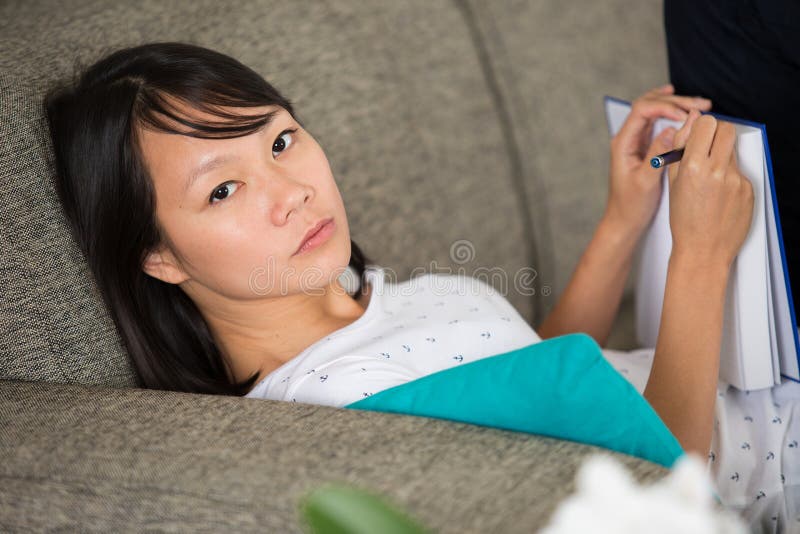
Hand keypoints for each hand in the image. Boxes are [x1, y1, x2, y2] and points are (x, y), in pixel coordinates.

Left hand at [606, 85, 711, 233]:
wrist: (624, 221)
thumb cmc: (631, 205)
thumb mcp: (646, 181)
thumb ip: (657, 155)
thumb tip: (671, 130)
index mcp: (623, 143)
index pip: (642, 110)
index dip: (666, 106)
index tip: (687, 115)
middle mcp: (628, 138)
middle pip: (650, 105)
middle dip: (676, 101)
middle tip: (703, 104)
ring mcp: (636, 142)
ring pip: (655, 111)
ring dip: (677, 104)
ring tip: (701, 104)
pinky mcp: (645, 148)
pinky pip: (659, 123)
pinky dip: (673, 114)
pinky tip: (683, 108)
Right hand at [667, 110, 754, 268]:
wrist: (703, 250)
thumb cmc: (684, 221)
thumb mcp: (672, 183)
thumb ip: (679, 149)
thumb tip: (688, 123)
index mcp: (692, 167)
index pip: (706, 124)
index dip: (702, 127)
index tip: (699, 134)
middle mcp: (717, 170)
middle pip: (726, 129)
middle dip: (717, 133)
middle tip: (709, 146)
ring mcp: (735, 180)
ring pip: (733, 150)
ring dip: (723, 155)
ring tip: (711, 177)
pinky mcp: (748, 189)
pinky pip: (740, 171)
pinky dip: (730, 177)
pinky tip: (720, 195)